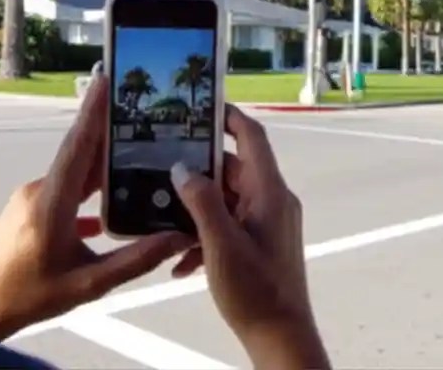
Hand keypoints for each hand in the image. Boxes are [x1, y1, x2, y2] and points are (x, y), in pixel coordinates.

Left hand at [0, 73, 192, 338]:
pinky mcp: (31, 207)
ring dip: (104, 163)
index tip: (106, 78)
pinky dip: (90, 190)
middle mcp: (40, 191)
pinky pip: (67, 189)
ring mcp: (33, 197)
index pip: (77, 147)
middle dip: (110, 131)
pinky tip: (114, 201)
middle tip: (142, 110)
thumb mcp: (87, 285)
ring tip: (139, 151)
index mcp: (51, 204)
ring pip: (75, 173)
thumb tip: (175, 238)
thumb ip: (133, 261)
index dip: (93, 112)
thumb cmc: (28, 296)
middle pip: (81, 154)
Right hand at [170, 105, 329, 368]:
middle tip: (162, 164)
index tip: (200, 105)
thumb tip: (183, 168)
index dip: (228, 116)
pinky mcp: (262, 244)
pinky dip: (206, 235)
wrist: (281, 338)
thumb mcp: (220, 244)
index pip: (252, 136)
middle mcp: (273, 200)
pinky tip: (181, 262)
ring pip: (227, 200)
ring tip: (165, 221)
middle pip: (233, 168)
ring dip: (197, 210)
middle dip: (198, 170)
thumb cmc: (256, 291)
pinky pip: (230, 225)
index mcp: (270, 192)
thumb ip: (201, 202)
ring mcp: (269, 223)